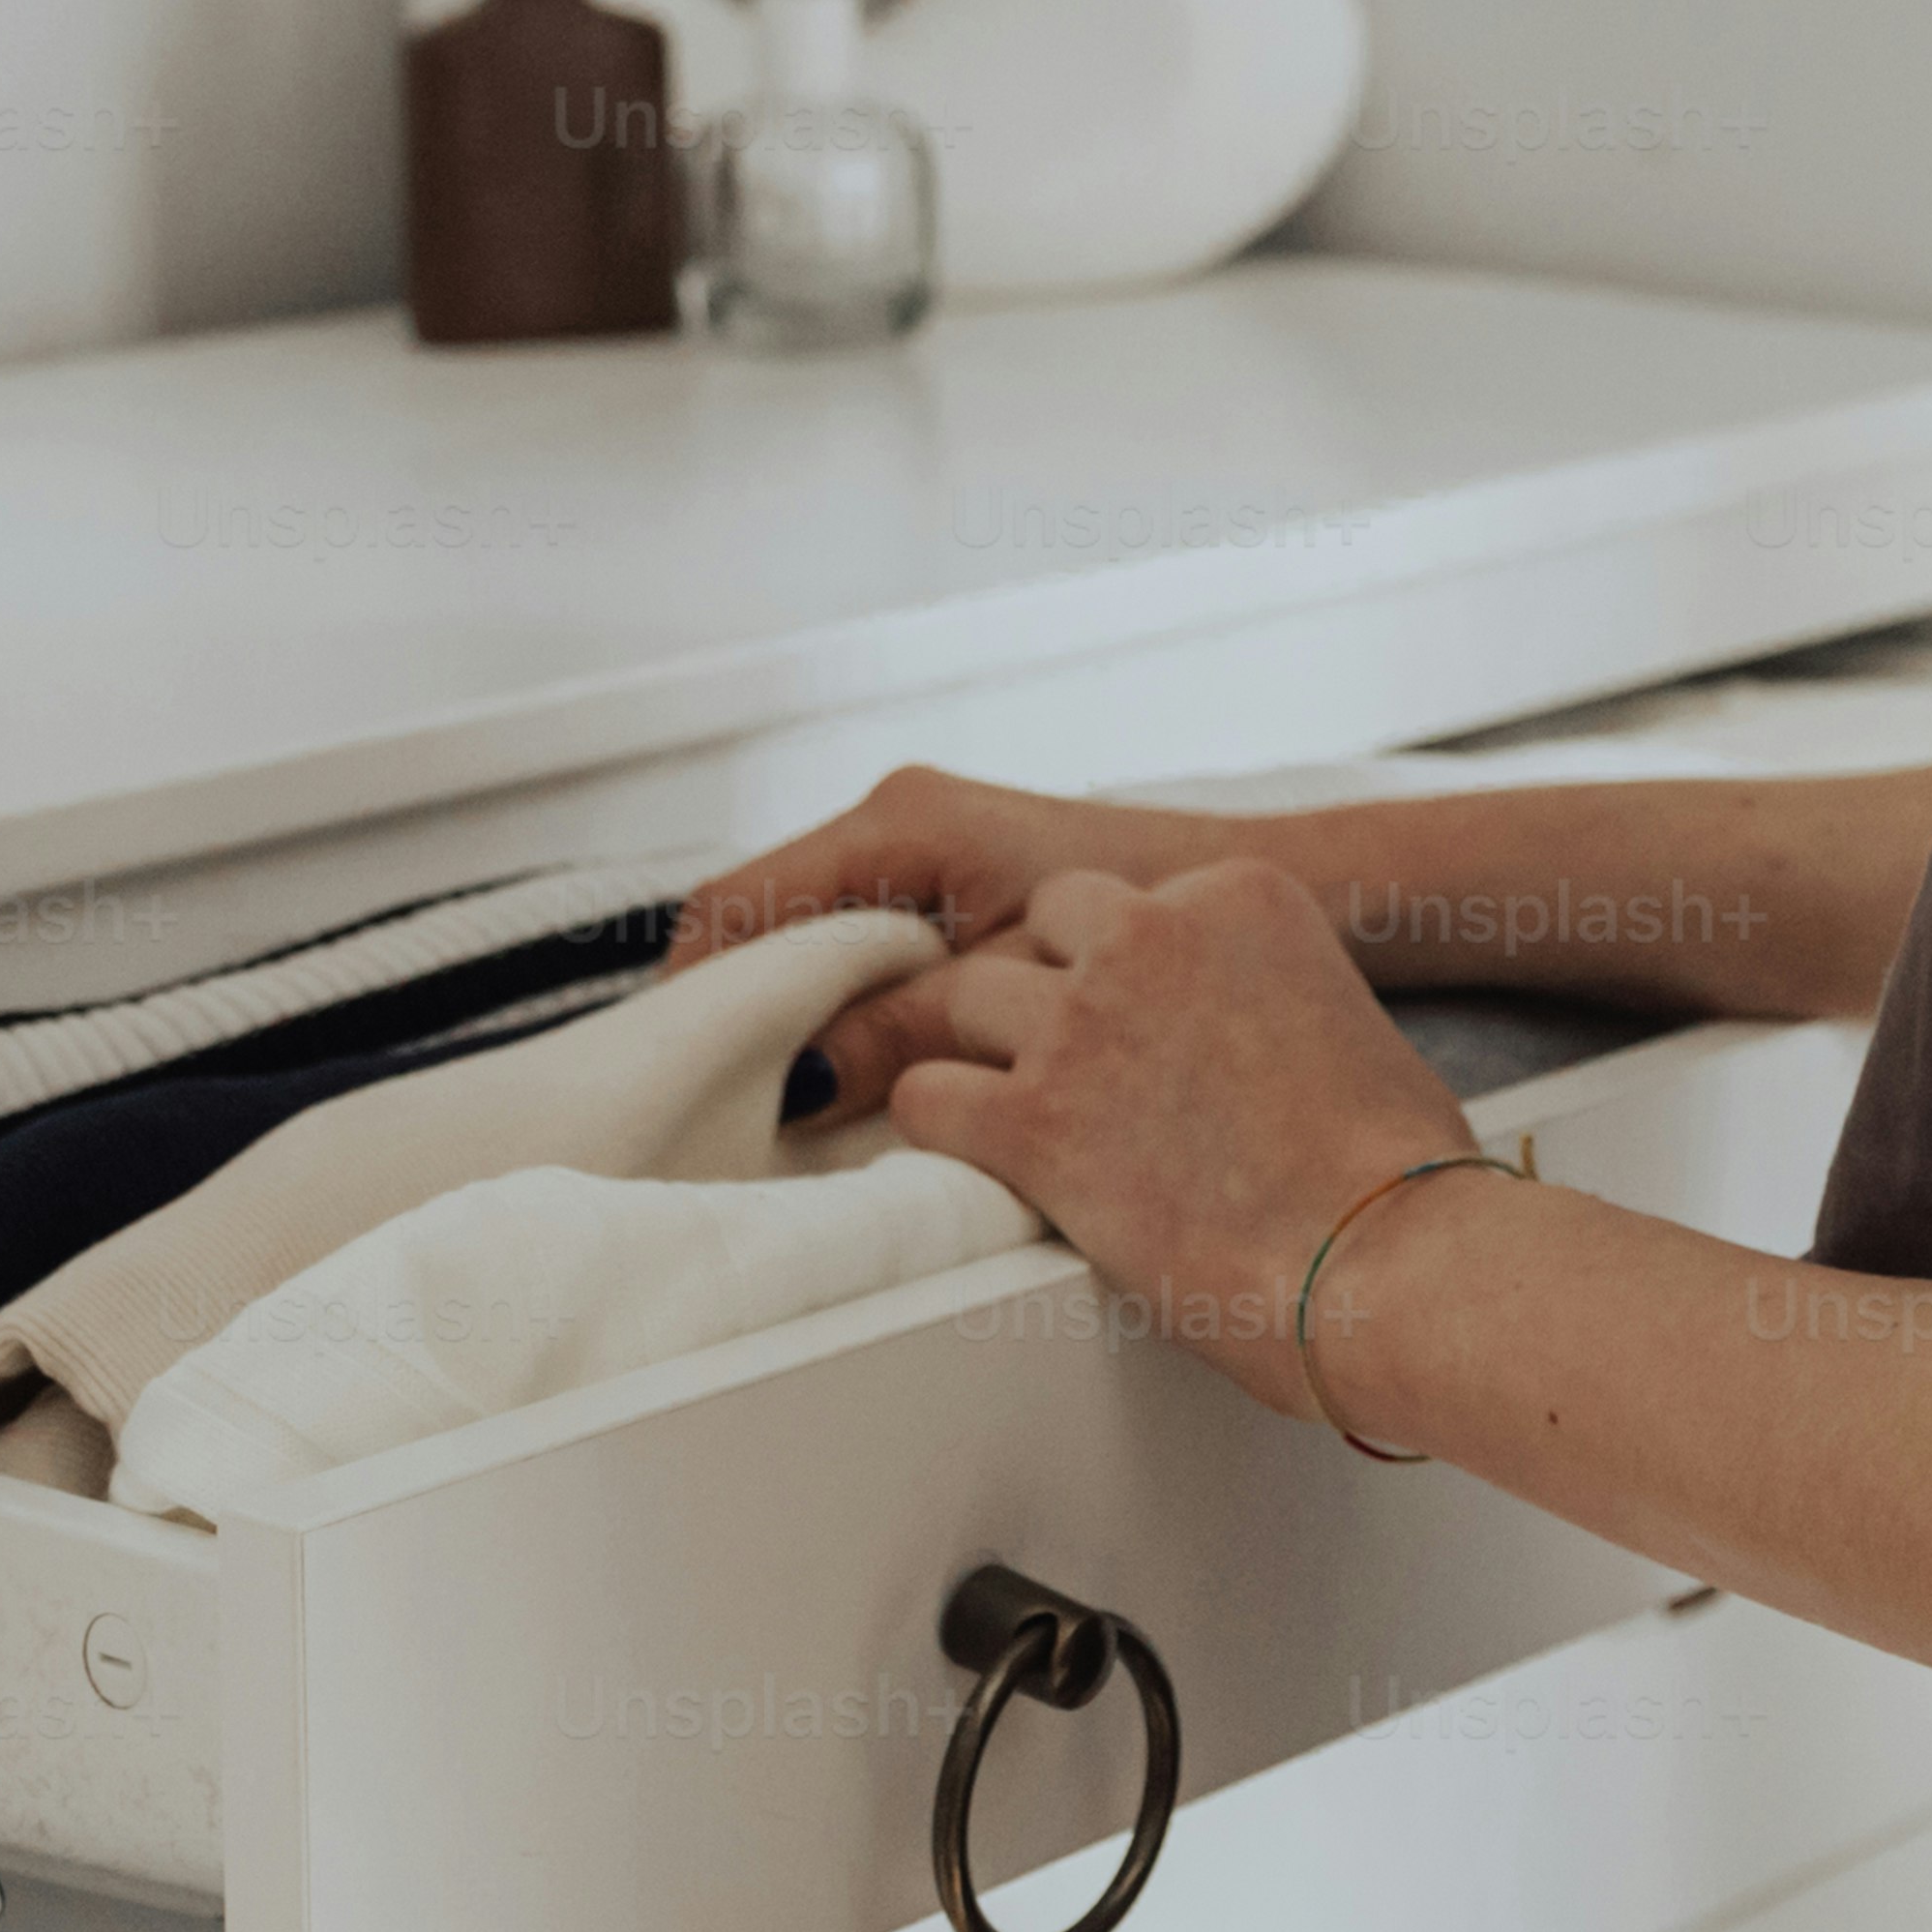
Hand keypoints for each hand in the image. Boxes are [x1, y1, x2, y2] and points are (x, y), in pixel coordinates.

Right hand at [673, 765, 1260, 1111]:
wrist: (1254, 887)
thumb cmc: (1154, 915)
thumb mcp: (1011, 987)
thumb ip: (901, 1028)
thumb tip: (796, 1089)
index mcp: (901, 825)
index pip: (737, 904)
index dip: (694, 995)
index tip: (677, 1080)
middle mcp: (901, 819)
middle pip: (765, 922)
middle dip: (738, 1014)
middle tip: (719, 1111)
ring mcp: (926, 844)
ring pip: (813, 938)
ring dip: (792, 1015)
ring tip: (776, 1106)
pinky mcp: (956, 876)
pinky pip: (864, 939)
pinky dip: (846, 1001)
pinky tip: (853, 1072)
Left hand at [842, 861, 1478, 1429]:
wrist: (1388, 1257)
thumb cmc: (1396, 1166)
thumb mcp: (1344, 1017)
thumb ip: (1268, 993)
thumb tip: (1243, 1039)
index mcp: (1240, 894)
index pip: (1134, 896)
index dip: (1132, 964)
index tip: (1148, 1023)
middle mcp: (1153, 933)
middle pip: (1046, 923)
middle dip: (1053, 982)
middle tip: (1077, 1058)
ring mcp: (1085, 1021)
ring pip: (968, 996)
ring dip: (990, 1051)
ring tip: (1027, 1113)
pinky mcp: (1034, 1118)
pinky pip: (927, 1093)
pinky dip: (942, 1124)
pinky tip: (977, 1157)